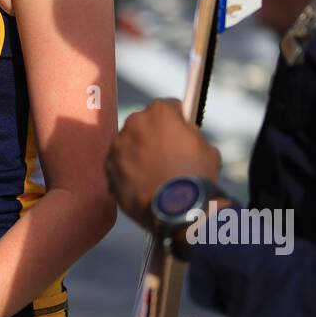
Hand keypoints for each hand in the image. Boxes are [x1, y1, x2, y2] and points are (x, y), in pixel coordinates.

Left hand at [106, 98, 220, 230]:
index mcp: (159, 111)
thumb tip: (183, 138)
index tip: (181, 134)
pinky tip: (142, 185)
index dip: (177, 121)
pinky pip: (119, 165)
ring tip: (152, 174)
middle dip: (153, 136)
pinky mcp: (108, 168)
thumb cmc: (196, 175)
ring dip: (138, 153)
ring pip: (129, 145)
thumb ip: (190, 135)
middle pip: (145, 124)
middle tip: (166, 156)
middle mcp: (134, 122)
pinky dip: (127, 172)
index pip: (169, 108)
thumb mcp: (206, 148)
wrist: (176, 208)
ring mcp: (117, 146)